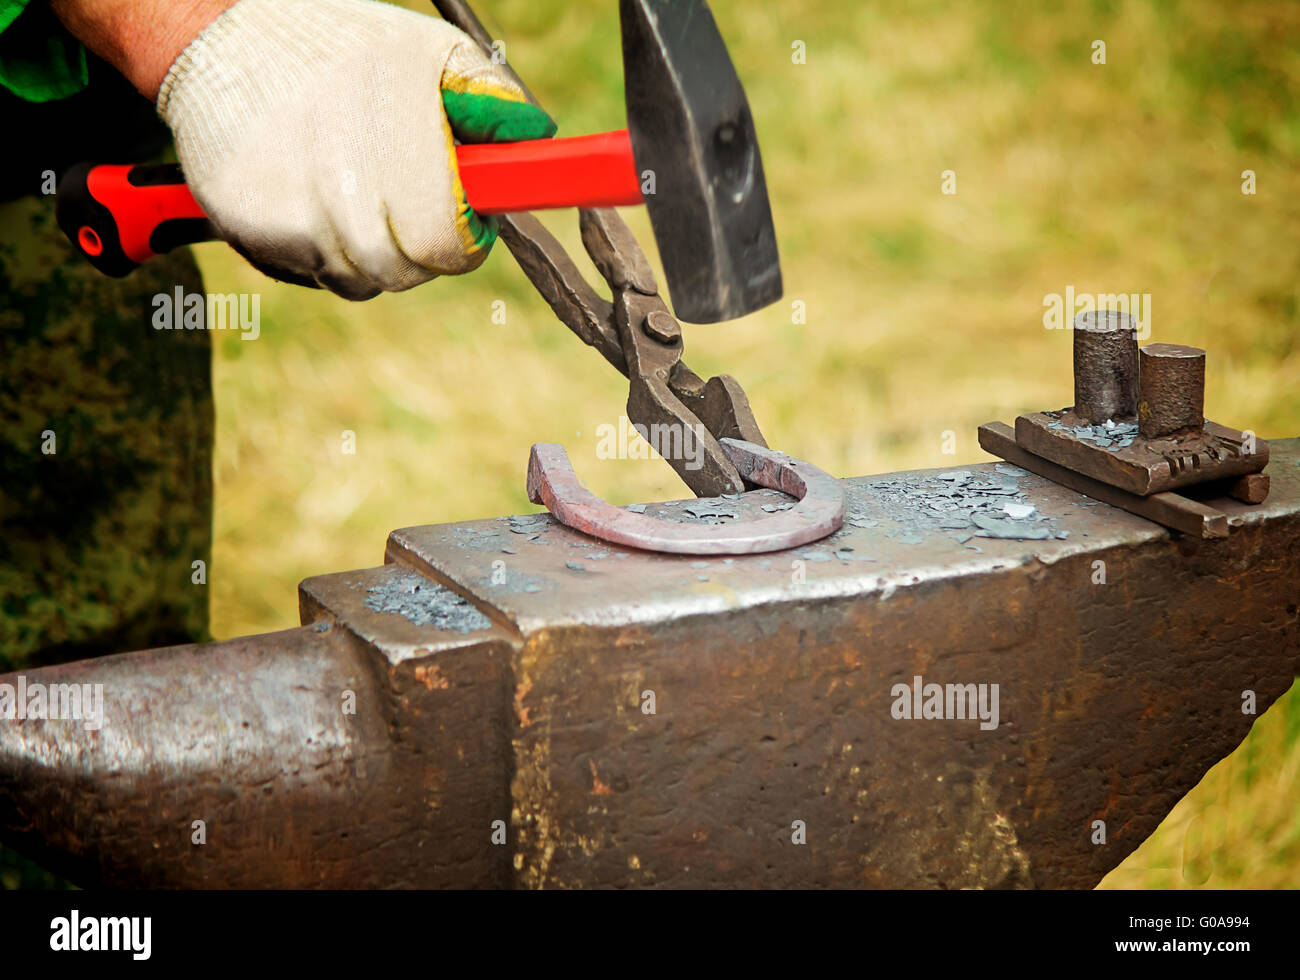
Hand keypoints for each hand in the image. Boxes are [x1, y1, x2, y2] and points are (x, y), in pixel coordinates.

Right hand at [54, 0, 555, 297]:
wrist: (217, 37)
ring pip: (357, 281)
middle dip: (416, 250)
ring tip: (351, 193)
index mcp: (396, 131)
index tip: (458, 222)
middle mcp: (341, 172)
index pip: (445, 243)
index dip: (460, 242)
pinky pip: (307, 272)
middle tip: (404, 206)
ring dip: (367, 254)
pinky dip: (316, 250)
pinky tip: (308, 199)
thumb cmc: (343, 48)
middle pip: (403, 271)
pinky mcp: (249, 221)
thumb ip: (488, 97)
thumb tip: (536, 135)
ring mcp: (290, 203)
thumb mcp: (426, 51)